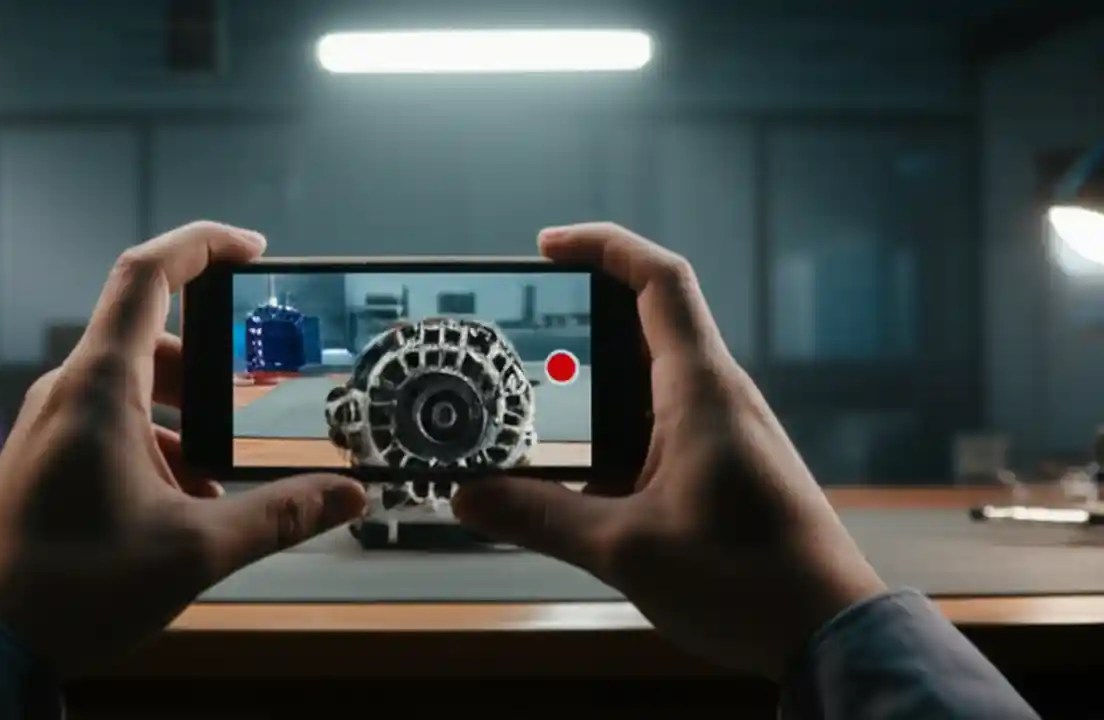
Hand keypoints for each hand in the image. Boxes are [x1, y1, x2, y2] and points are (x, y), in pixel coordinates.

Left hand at [0, 221, 367, 672]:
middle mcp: (70, 393)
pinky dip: (157, 446)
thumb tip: (344, 495)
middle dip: (213, 366)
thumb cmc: (71, 587)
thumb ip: (279, 515)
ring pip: (134, 389)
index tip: (251, 248)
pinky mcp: (46, 459)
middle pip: (153, 338)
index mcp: (102, 387)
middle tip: (258, 394)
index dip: (203, 245)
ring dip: (187, 417)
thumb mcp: (196, 549)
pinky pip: (111, 426)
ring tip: (222, 474)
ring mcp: (52, 425)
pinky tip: (183, 504)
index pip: (149, 275)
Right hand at [451, 222, 886, 677]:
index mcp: (701, 390)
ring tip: (532, 400)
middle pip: (645, 321)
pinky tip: (574, 467)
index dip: (602, 246)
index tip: (547, 246)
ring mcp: (722, 431)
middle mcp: (716, 396)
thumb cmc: (748, 581)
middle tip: (519, 335)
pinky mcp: (721, 465)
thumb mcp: (623, 548)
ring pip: (648, 377)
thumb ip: (538, 517)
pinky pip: (658, 423)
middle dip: (579, 318)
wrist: (824, 631)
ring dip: (593, 380)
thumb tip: (468, 496)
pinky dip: (612, 427)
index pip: (657, 280)